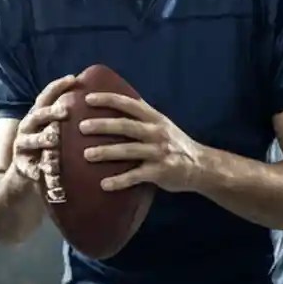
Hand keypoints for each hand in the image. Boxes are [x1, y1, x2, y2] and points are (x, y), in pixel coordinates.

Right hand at [12, 75, 78, 188]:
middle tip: (65, 110)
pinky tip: (41, 172)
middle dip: (51, 112)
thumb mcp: (56, 129)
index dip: (57, 87)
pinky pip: (29, 168)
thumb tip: (98, 99)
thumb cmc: (49, 147)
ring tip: (53, 139)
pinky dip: (35, 169)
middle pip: (38, 115)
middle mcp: (27, 126)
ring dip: (42, 139)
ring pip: (31, 140)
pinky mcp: (21, 165)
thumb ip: (69, 117)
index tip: (73, 79)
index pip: (46, 97)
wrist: (27, 174)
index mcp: (37, 115)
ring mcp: (22, 145)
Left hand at [80, 93, 204, 192]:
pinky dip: (119, 181)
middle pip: (125, 126)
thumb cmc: (175, 142)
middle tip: (81, 127)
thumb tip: (118, 99)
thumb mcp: (162, 123)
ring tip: (86, 155)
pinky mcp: (160, 172)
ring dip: (106, 152)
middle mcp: (156, 132)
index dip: (108, 99)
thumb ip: (142, 113)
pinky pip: (136, 176)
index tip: (88, 99)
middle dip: (102, 125)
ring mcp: (158, 152)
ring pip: (128, 150)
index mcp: (154, 118)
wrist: (201, 166)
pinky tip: (104, 184)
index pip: (129, 104)